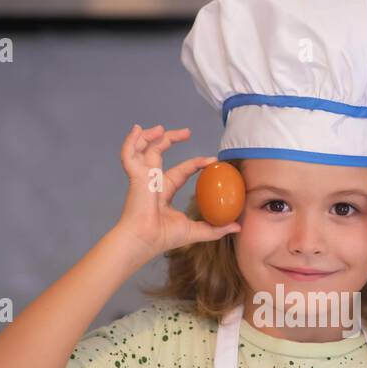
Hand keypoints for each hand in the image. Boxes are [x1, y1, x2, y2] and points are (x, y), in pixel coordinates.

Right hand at [113, 123, 239, 259]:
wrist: (146, 239)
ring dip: (151, 136)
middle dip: (171, 139)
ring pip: (144, 149)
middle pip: (159, 154)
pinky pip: (129, 155)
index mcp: (164, 192)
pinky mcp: (136, 176)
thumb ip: (215, 229)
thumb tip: (237, 227)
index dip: (195, 164)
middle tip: (187, 132)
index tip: (211, 160)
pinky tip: (137, 129)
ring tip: (162, 128)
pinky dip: (131, 141)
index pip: (181, 172)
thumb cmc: (163, 237)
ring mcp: (143, 178)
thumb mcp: (196, 231)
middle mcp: (152, 182)